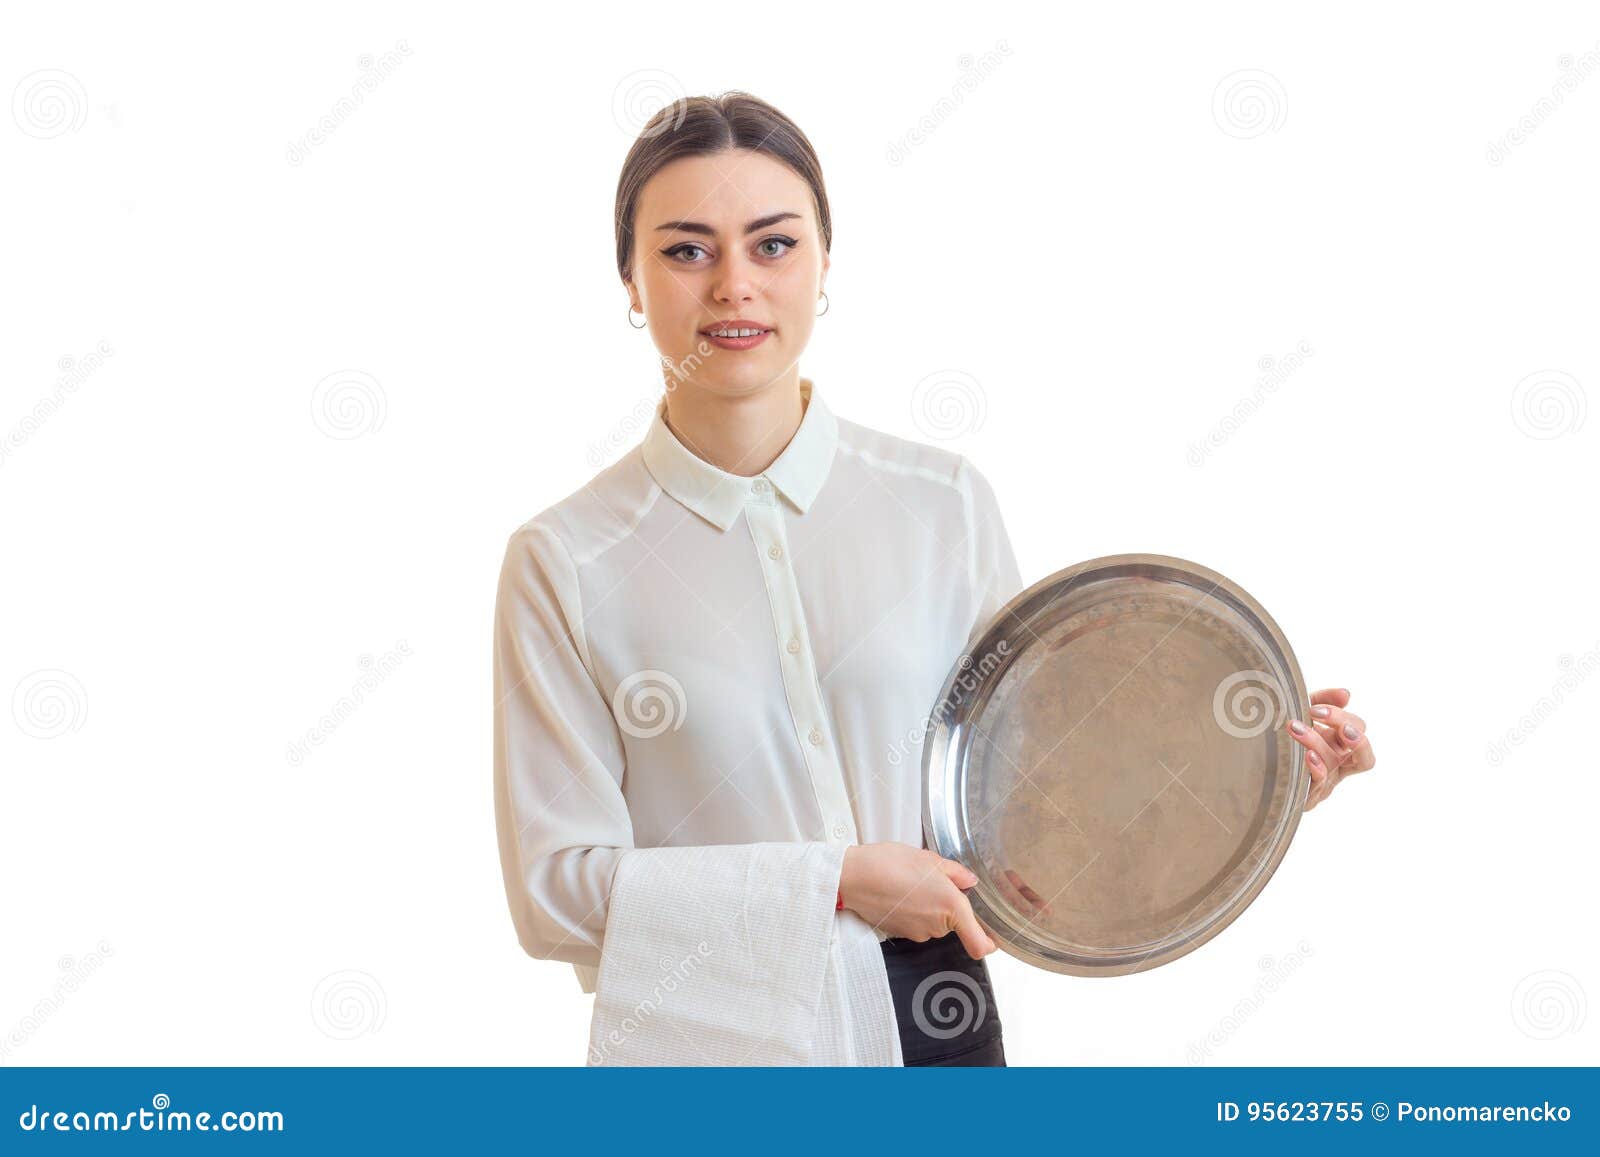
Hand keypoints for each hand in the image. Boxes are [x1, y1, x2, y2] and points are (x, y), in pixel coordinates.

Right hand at [839, 842, 996, 958]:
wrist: (855, 877)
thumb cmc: (891, 863)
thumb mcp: (930, 859)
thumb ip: (956, 873)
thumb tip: (970, 882)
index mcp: (952, 906)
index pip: (979, 944)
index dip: (989, 944)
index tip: (991, 937)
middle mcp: (938, 925)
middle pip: (954, 925)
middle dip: (947, 908)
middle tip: (931, 883)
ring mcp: (918, 932)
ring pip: (934, 924)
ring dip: (928, 909)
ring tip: (911, 885)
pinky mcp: (901, 934)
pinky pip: (916, 925)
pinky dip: (913, 913)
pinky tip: (899, 894)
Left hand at [1284, 686, 1376, 810]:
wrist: (1255, 762)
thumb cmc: (1285, 735)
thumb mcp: (1302, 712)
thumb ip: (1324, 700)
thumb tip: (1346, 694)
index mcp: (1341, 744)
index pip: (1358, 729)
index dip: (1343, 718)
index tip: (1315, 709)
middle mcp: (1339, 765)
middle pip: (1364, 756)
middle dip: (1354, 738)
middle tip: (1336, 725)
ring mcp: (1326, 782)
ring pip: (1334, 764)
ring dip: (1316, 742)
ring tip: (1294, 727)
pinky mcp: (1309, 795)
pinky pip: (1320, 784)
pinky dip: (1316, 768)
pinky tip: (1306, 756)